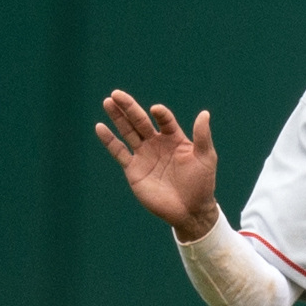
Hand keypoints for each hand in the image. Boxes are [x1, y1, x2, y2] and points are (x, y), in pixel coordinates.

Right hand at [95, 92, 218, 239]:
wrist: (190, 211)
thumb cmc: (202, 184)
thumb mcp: (206, 158)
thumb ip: (202, 136)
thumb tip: (205, 113)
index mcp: (175, 139)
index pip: (165, 120)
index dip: (161, 114)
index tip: (156, 110)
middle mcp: (157, 144)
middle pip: (141, 121)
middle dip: (129, 107)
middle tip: (117, 93)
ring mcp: (144, 156)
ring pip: (128, 132)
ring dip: (118, 117)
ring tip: (108, 101)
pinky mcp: (133, 169)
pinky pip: (119, 152)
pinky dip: (109, 140)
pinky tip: (100, 127)